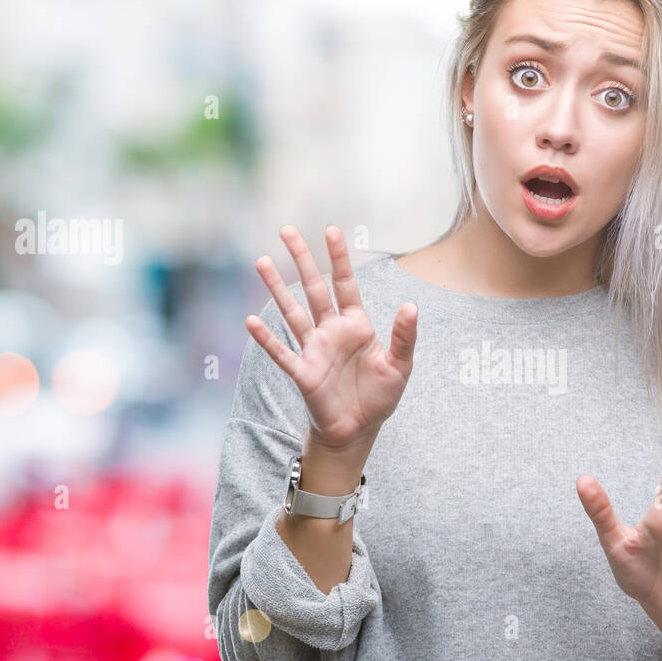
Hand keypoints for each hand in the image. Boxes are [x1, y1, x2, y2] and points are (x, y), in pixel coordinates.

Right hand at [245, 224, 417, 452]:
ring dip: (276, 288)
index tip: (331, 230)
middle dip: (301, 259)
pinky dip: (267, 338)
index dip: (338, 258)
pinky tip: (251, 320)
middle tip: (287, 230)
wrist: (358, 430)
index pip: (345, 284)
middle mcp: (331, 331)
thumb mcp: (400, 366)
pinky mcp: (303, 372)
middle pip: (313, 288)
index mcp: (355, 325)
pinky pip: (281, 352)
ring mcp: (314, 350)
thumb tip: (411, 306)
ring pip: (292, 312)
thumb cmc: (379, 397)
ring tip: (262, 262)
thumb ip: (404, 337)